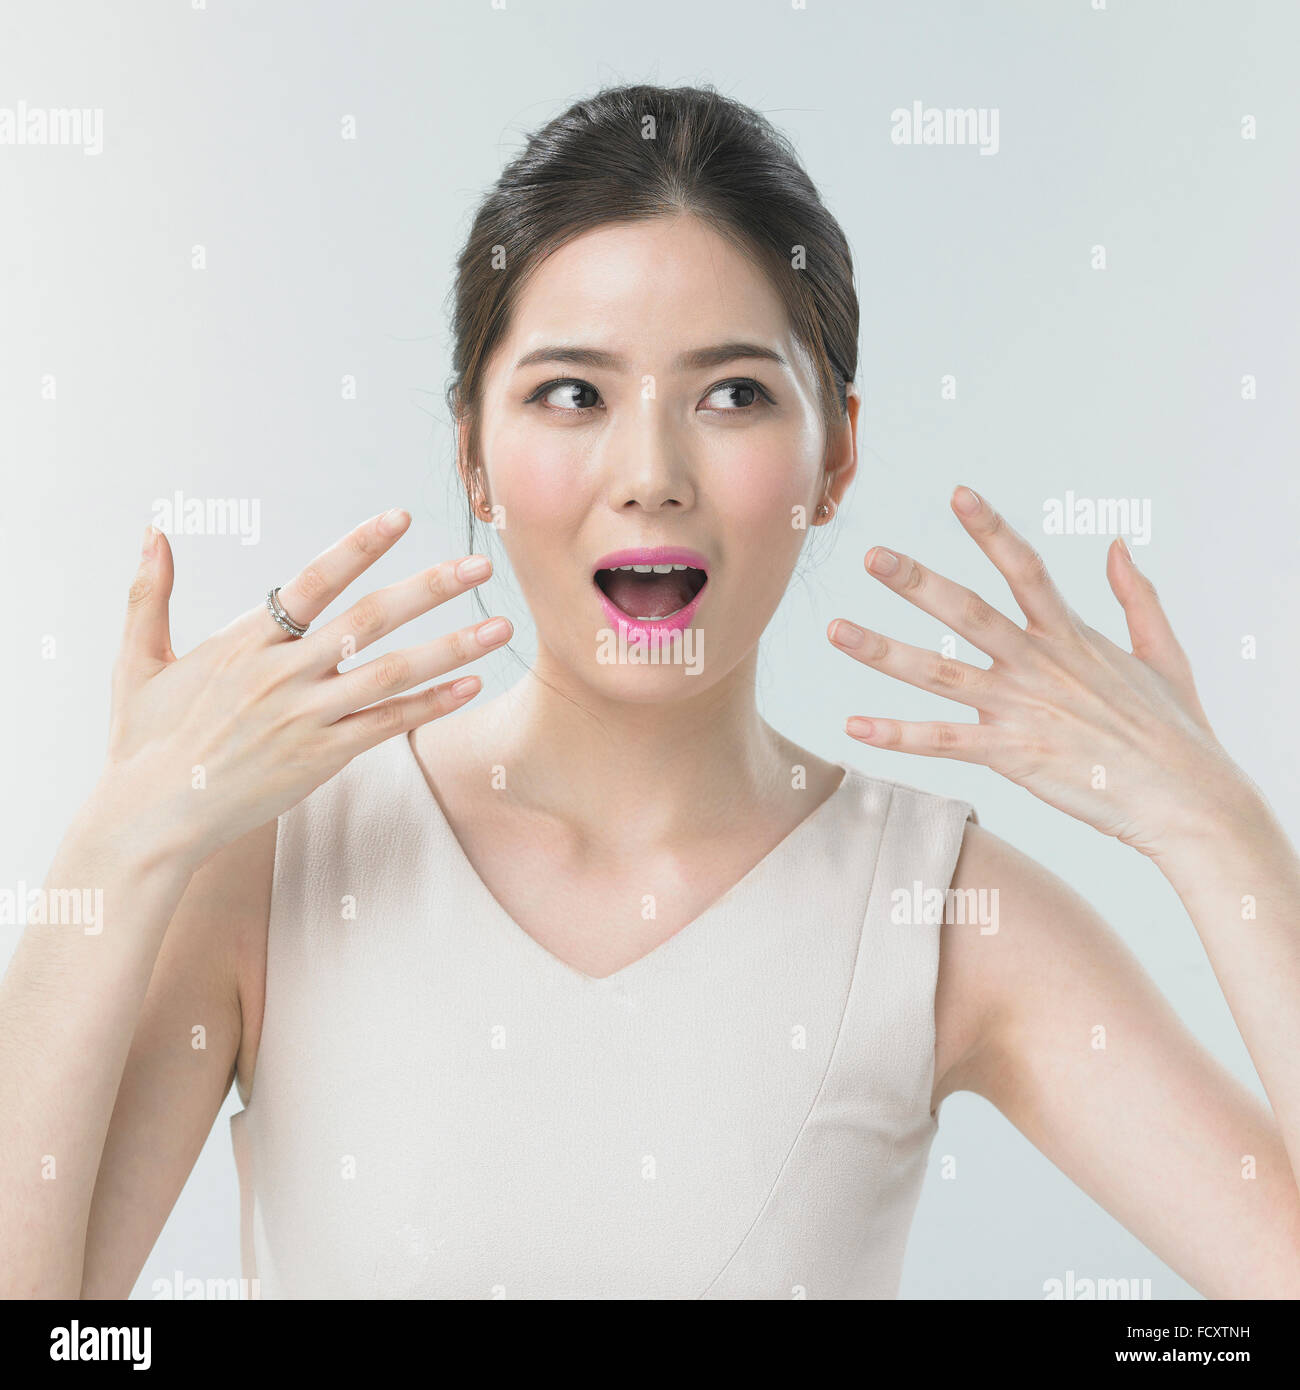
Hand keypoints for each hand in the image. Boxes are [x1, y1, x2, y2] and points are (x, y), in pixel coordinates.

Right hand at [97, 509, 512, 870]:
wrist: (153, 816)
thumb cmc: (144, 739)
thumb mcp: (138, 661)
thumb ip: (151, 593)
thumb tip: (155, 531)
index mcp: (245, 641)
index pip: (314, 579)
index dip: (359, 546)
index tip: (402, 517)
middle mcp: (283, 673)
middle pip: (370, 619)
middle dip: (431, 588)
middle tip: (479, 564)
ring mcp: (307, 716)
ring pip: (393, 672)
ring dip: (452, 647)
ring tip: (500, 627)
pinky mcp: (323, 756)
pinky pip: (390, 725)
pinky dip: (432, 704)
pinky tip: (471, 686)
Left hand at [827, 485, 1260, 858]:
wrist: (1189, 799)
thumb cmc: (1177, 731)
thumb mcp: (1164, 653)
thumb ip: (1138, 596)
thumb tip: (1118, 545)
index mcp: (1072, 635)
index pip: (1025, 567)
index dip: (991, 529)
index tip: (958, 493)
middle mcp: (1040, 663)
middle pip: (966, 612)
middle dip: (915, 581)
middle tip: (870, 555)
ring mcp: (1022, 708)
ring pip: (938, 673)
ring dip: (882, 651)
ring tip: (835, 631)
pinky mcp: (1012, 754)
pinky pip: (942, 742)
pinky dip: (897, 735)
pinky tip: (854, 726)